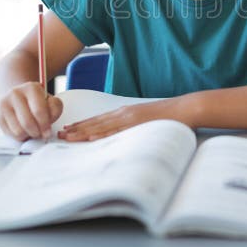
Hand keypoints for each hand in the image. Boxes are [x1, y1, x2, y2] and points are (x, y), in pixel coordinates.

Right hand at [0, 82, 62, 140]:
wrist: (19, 96)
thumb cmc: (38, 101)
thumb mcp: (50, 100)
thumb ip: (55, 109)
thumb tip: (48, 123)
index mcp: (31, 88)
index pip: (38, 111)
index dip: (45, 125)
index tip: (48, 131)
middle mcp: (15, 94)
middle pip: (27, 122)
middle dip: (37, 132)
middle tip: (41, 133)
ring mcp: (5, 105)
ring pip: (18, 131)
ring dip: (28, 135)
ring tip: (33, 130)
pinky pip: (11, 135)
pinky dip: (21, 136)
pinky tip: (25, 130)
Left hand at [58, 98, 191, 141]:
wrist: (186, 108)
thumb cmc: (170, 116)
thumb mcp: (148, 121)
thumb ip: (135, 126)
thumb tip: (126, 135)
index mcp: (127, 113)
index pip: (100, 120)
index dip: (84, 125)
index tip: (70, 130)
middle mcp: (125, 113)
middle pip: (96, 122)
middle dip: (77, 129)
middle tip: (60, 135)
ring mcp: (131, 118)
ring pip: (102, 126)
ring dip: (83, 132)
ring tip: (68, 137)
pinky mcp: (138, 123)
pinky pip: (116, 130)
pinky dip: (102, 134)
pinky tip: (91, 138)